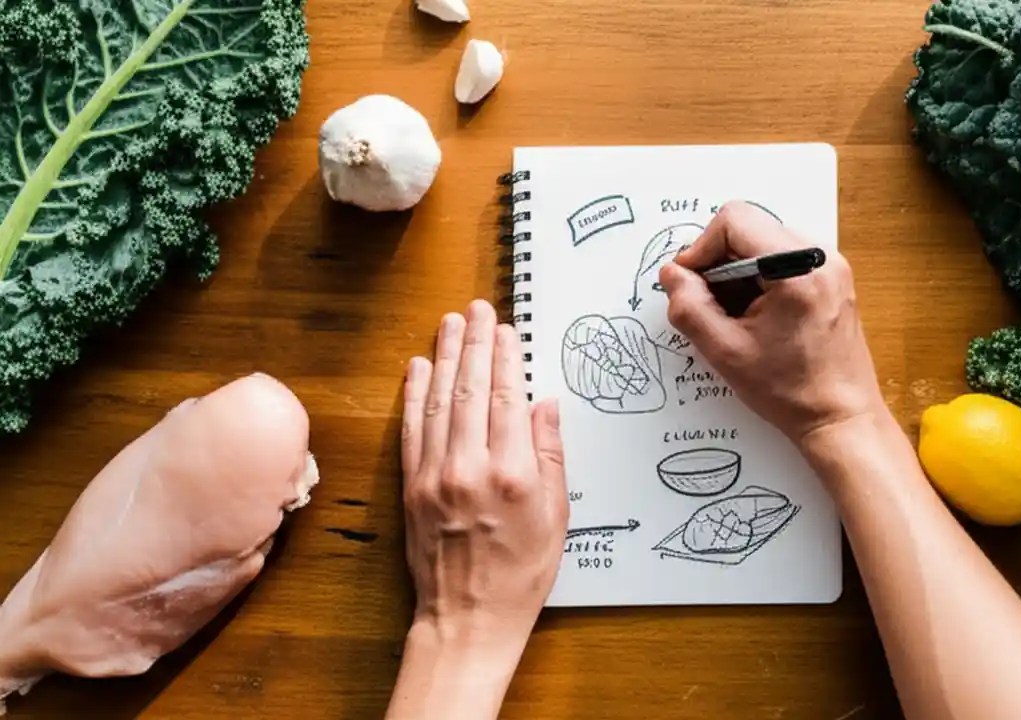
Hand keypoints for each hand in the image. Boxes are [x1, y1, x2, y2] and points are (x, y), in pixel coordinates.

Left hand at [400, 299, 567, 641]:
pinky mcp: (411, 488)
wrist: (469, 618)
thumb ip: (550, 455)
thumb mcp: (556, 516)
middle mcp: (471, 468)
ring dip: (443, 357)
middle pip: (471, 389)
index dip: (506, 358)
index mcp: (514, 474)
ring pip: (439, 401)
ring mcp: (436, 476)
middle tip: (476, 309)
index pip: (508, 398)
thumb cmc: (520, 574)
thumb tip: (544, 405)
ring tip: (448, 324)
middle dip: (473, 343)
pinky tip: (417, 368)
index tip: (506, 329)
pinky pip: (412, 430)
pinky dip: (414, 395)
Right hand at [659, 202, 884, 445]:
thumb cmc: (791, 392)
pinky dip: (760, 279)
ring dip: (738, 273)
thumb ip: (689, 307)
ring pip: (764, 243)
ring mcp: (831, 265)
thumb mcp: (726, 351)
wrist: (842, 417)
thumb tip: (671, 274)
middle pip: (750, 229)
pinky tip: (756, 316)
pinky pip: (784, 259)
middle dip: (719, 263)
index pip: (735, 220)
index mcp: (798, 269)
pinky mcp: (832, 278)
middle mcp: (821, 257)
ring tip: (735, 317)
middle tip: (709, 305)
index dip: (701, 248)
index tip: (689, 282)